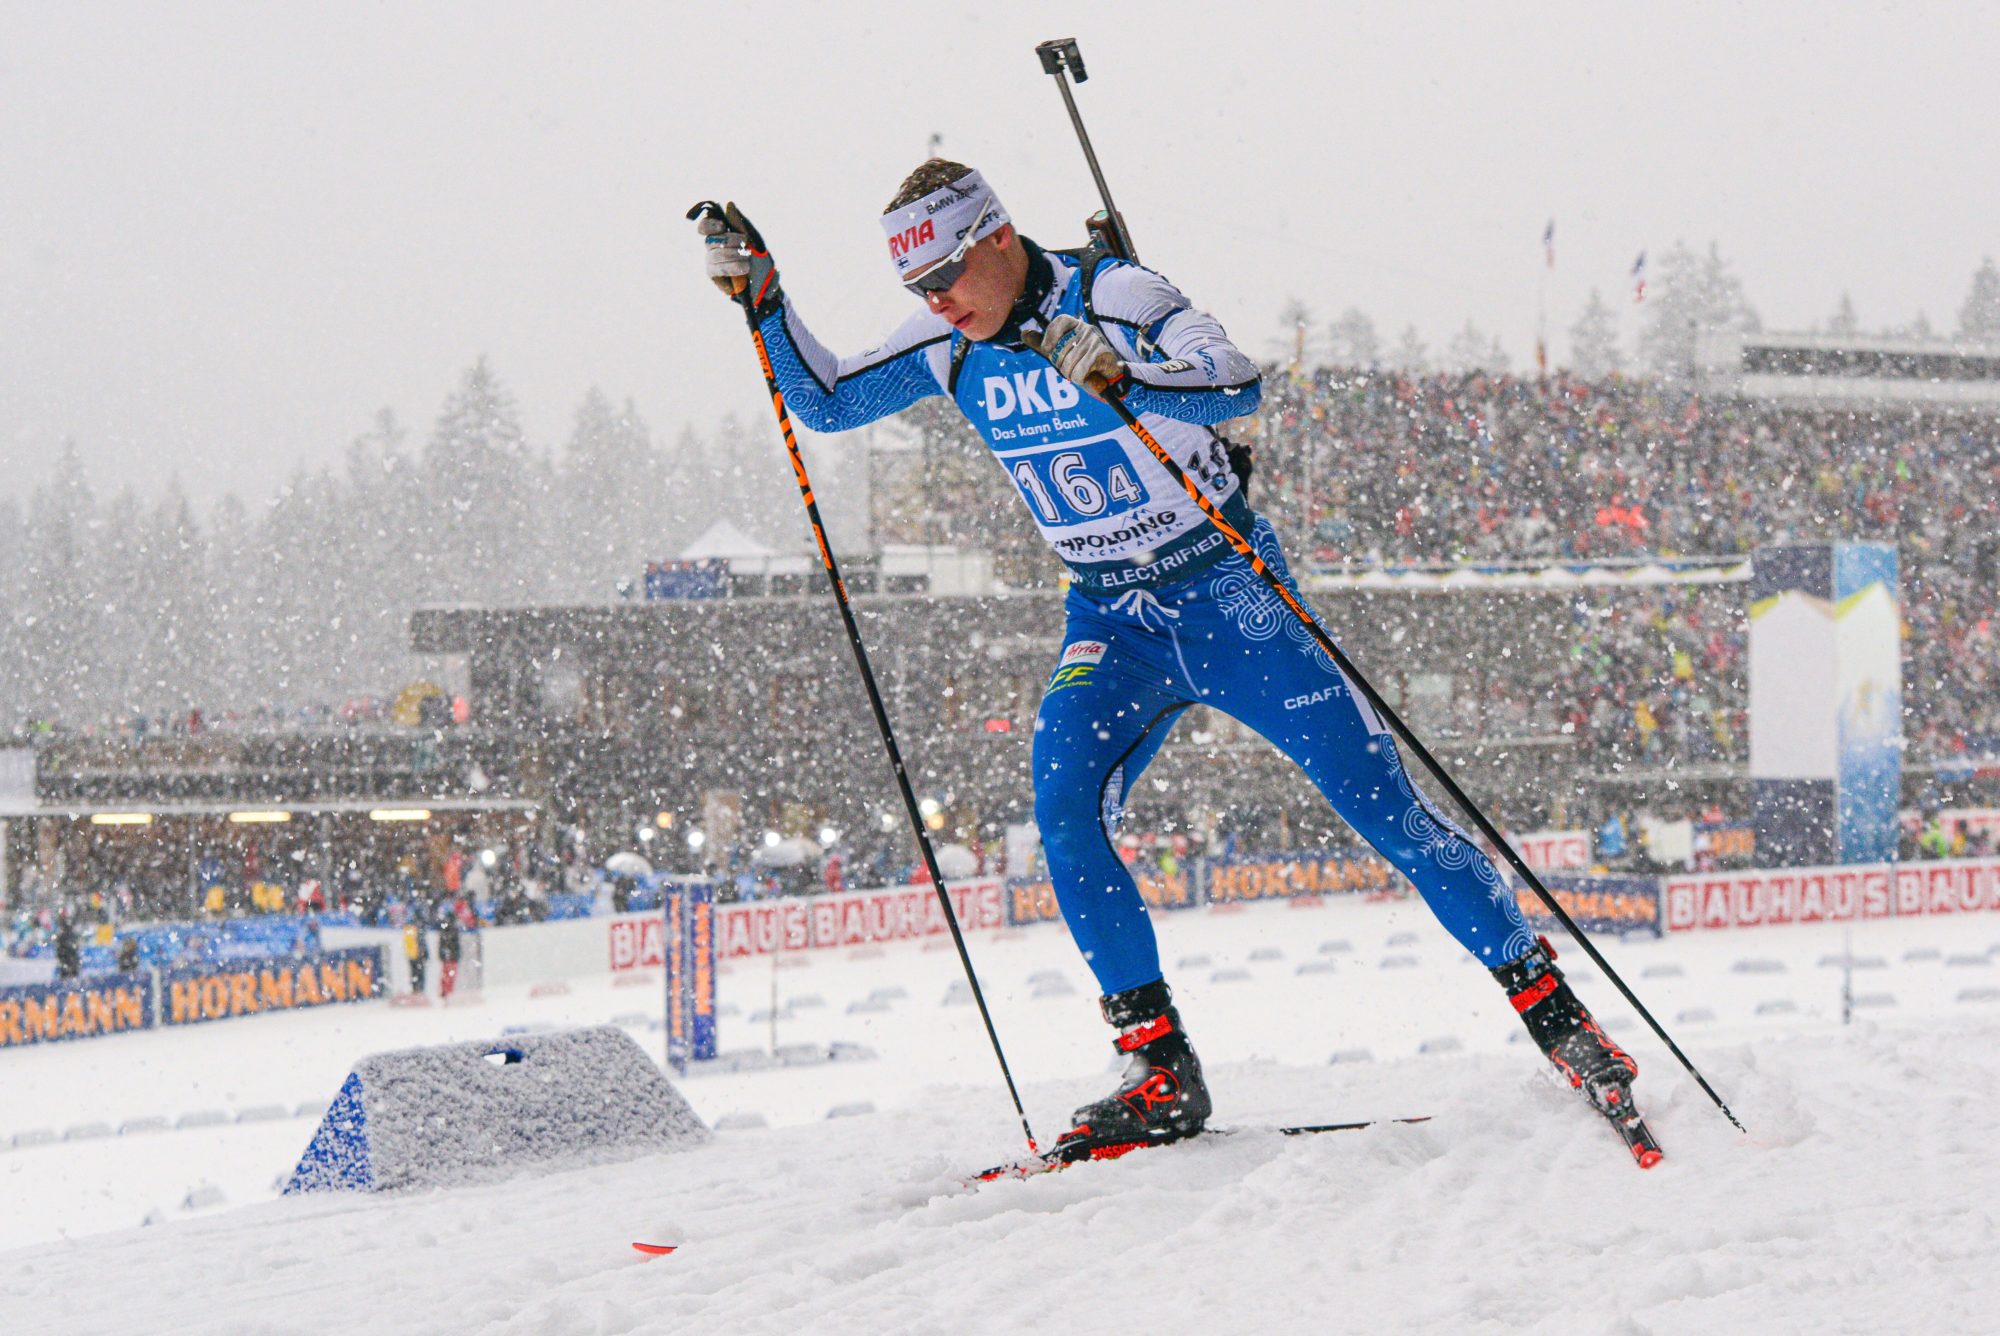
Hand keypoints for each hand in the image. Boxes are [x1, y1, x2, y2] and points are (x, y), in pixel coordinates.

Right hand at [691, 201, 781, 322]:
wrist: (767, 283)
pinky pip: (716, 269)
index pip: (704, 227)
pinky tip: (744, 269)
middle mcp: (712, 247)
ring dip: (734, 255)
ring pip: (714, 254)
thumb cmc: (760, 260)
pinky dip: (732, 267)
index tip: (722, 227)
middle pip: (711, 239)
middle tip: (745, 244)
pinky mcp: (714, 276)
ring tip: (747, 258)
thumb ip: (740, 223)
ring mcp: (712, 261)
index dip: (709, 225)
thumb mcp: (754, 239)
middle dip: (730, 241)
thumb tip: (728, 204)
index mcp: (720, 235)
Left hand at [1041, 313, 1126, 396]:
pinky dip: (1082, 379)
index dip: (1049, 339)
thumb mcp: (1062, 352)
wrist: (1110, 376)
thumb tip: (1023, 333)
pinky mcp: (1102, 353)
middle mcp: (1086, 329)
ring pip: (1069, 364)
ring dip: (1073, 375)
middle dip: (1063, 366)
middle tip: (1074, 367)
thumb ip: (1043, 344)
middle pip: (1060, 351)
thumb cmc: (1084, 363)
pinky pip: (1080, 371)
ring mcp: (1095, 340)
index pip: (1057, 323)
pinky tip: (1090, 375)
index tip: (1049, 351)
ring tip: (1083, 372)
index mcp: (1076, 325)